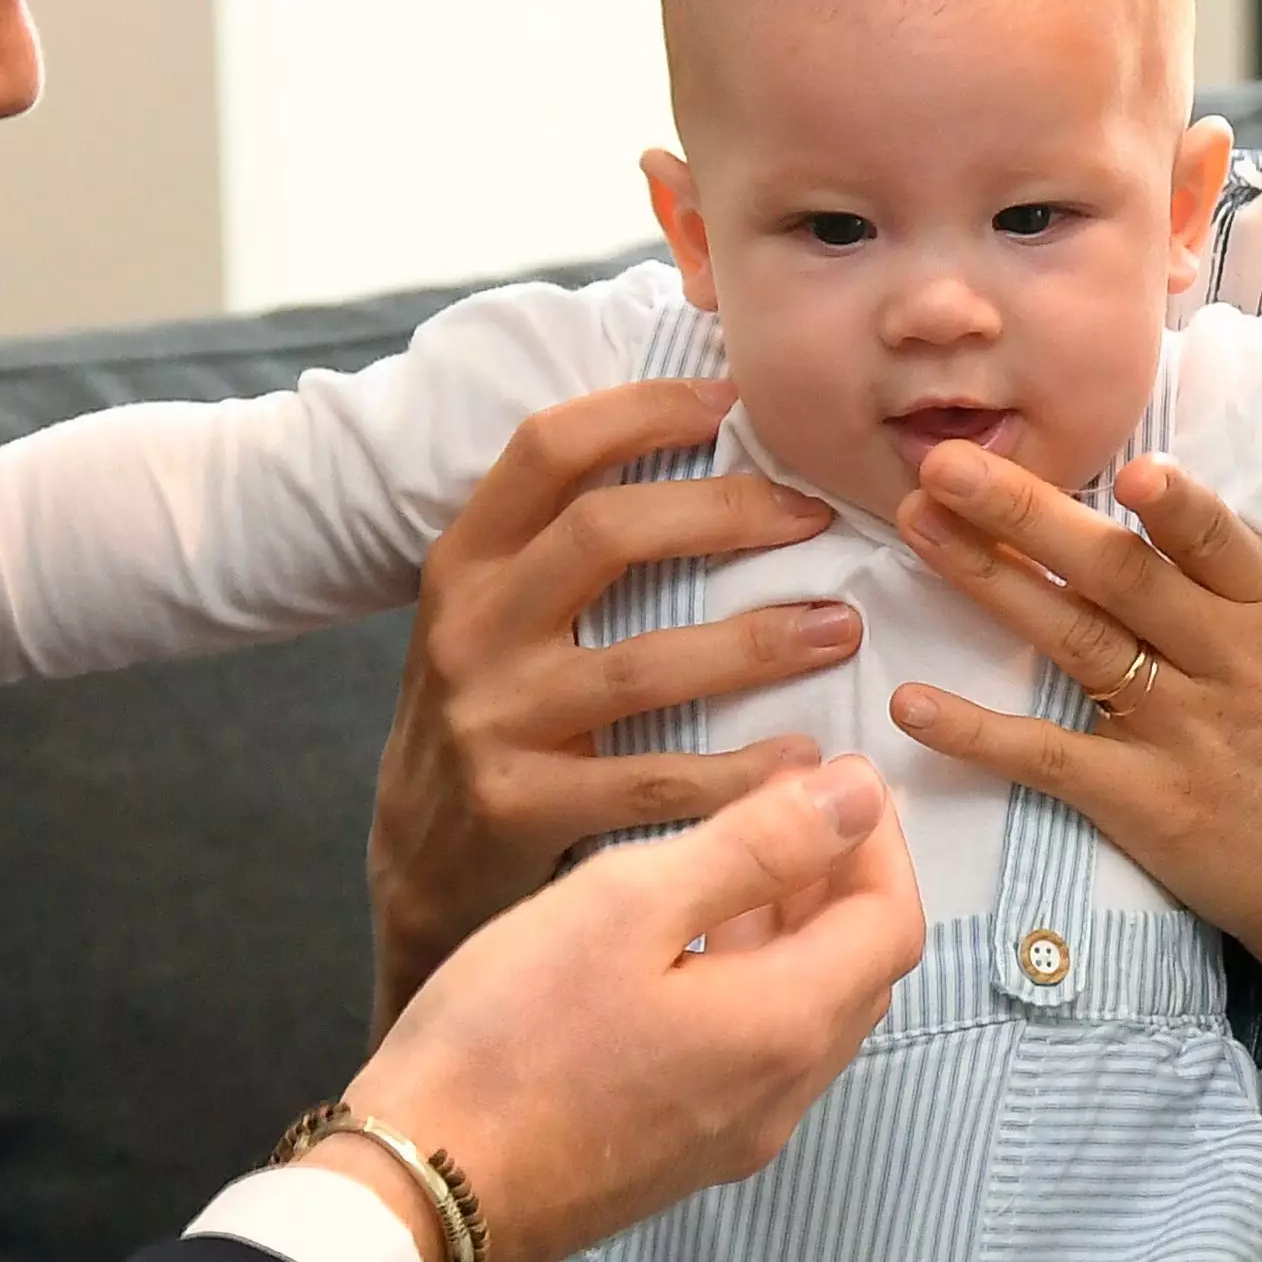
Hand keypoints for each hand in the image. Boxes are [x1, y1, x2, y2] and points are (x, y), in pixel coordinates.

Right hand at [340, 755, 924, 1261]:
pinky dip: (751, 981)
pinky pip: (755, 1054)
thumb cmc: (513, 1032)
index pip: (892, 922)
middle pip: (860, 974)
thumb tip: (859, 795)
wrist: (422, 1189)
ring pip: (807, 1016)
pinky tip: (682, 943)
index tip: (836, 775)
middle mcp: (782, 1096)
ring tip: (736, 857)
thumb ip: (755, 846)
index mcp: (785, 1028)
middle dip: (844, 880)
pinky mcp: (680, 1154)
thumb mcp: (629, 905)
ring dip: (796, 931)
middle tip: (791, 804)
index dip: (879, 841)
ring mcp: (732, 1137)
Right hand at [369, 376, 863, 1022]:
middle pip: (605, 532)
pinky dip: (738, 772)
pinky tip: (802, 759)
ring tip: (841, 628)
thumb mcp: (497, 611)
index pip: (547, 448)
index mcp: (466, 558)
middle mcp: (470, 626)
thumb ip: (565, 541)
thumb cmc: (493, 711)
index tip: (732, 402)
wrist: (420, 860)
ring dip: (758, 643)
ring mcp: (491, 717)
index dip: (641, 409)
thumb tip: (700, 435)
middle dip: (726, 512)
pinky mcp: (520, 806)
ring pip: (642, 664)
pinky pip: (652, 780)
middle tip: (816, 515)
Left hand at [884, 444, 1261, 967]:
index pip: (1215, 541)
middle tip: (945, 463)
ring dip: (987, 579)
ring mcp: (1183, 731)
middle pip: (1118, 575)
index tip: (1125, 465)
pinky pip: (1048, 758)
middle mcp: (1228, 658)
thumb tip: (1131, 479)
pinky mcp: (1145, 801)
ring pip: (1075, 640)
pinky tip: (911, 704)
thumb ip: (1221, 567)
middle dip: (1027, 511)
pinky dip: (976, 732)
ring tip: (918, 528)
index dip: (1175, 505)